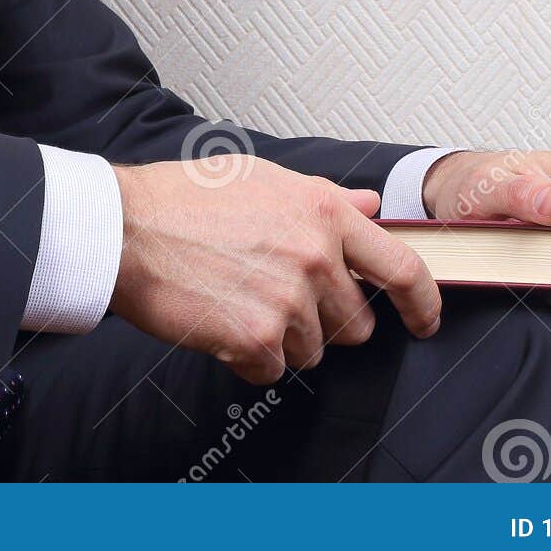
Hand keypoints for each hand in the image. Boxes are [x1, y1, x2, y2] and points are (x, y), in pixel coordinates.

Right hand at [108, 156, 442, 385]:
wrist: (126, 228)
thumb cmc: (184, 199)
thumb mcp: (263, 180)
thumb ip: (325, 198)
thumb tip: (371, 207)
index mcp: (323, 211)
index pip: (403, 267)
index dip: (423, 303)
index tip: (424, 319)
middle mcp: (315, 255)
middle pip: (356, 323)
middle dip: (325, 319)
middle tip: (278, 295)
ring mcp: (288, 300)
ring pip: (312, 350)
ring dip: (282, 338)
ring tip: (239, 299)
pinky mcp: (257, 339)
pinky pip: (272, 370)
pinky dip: (248, 358)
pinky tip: (222, 323)